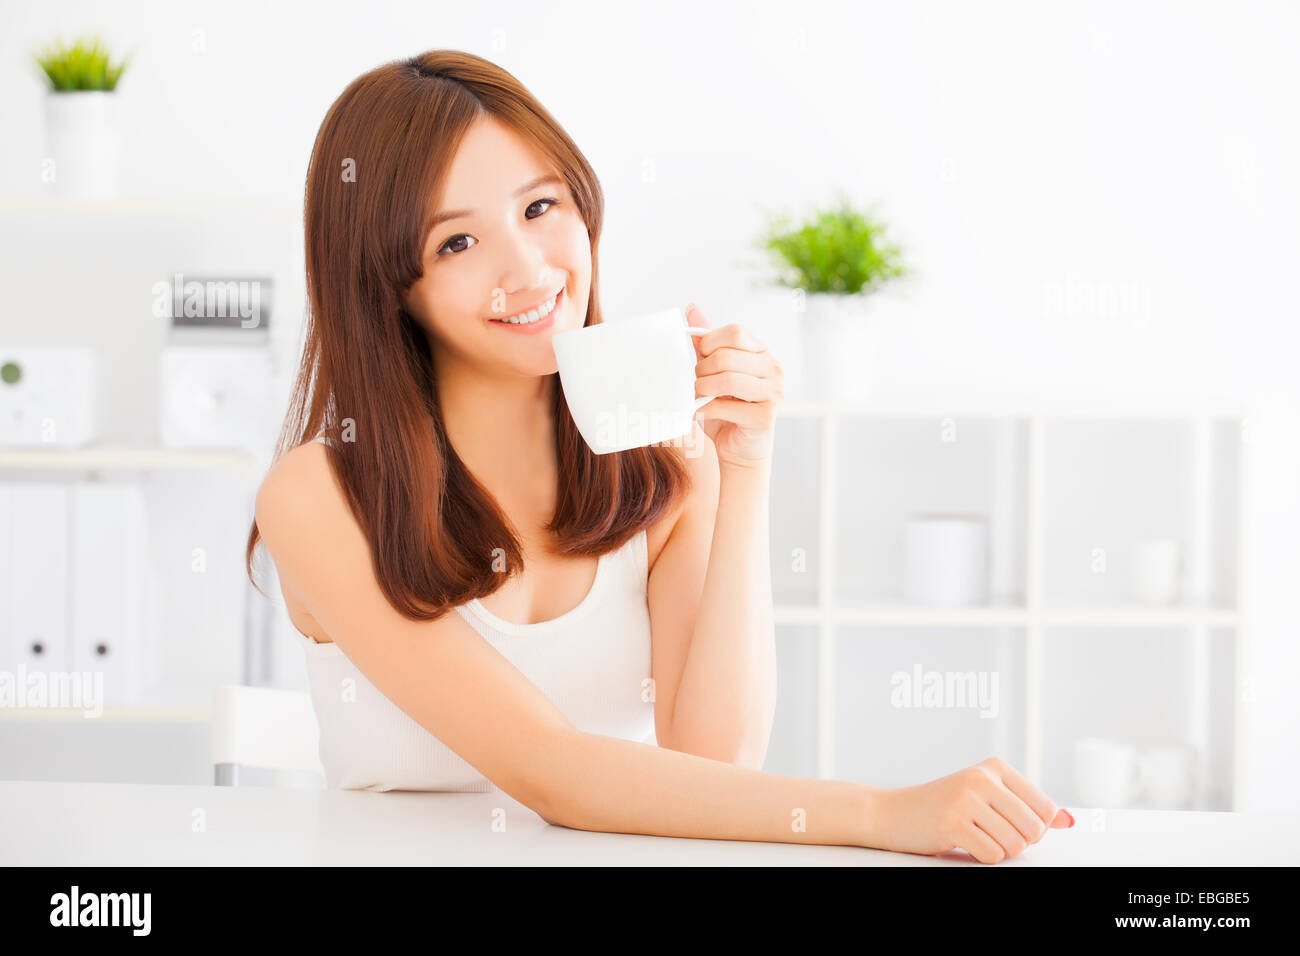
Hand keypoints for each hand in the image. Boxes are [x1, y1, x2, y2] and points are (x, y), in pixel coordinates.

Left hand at [686, 303, 783, 470]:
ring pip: (729, 380)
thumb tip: (691, 308)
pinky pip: (728, 406)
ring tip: (694, 396)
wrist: (738, 448)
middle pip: (728, 356)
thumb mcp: (712, 372)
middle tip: (694, 383)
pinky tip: (698, 412)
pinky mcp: (767, 416)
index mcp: (761, 352)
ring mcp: (774, 393)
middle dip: (702, 370)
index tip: (699, 359)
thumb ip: (705, 344)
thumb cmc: (724, 408)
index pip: (736, 333)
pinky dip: (706, 409)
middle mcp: (773, 369)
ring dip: (702, 388)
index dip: (710, 343)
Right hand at [870, 756, 1074, 862]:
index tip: (1008, 823)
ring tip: (975, 836)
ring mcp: (966, 799)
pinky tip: (962, 843)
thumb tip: (1070, 820)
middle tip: (989, 833)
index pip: (1045, 808)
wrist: (890, 812)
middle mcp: (982, 777)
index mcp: (994, 767)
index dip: (1033, 827)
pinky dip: (981, 857)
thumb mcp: (987, 798)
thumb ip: (1028, 808)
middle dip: (1017, 841)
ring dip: (998, 850)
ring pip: (1015, 845)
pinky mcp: (953, 823)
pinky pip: (992, 855)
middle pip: (1034, 829)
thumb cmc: (941, 807)